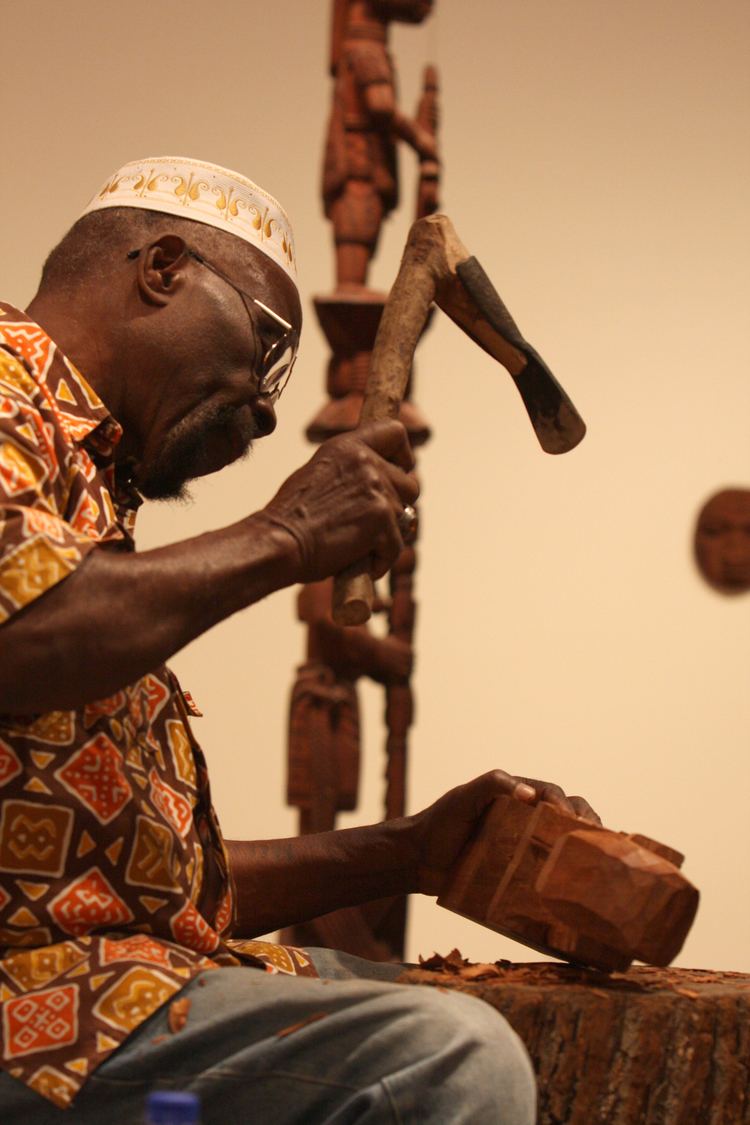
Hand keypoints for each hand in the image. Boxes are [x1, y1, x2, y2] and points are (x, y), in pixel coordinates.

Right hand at [261, 420, 418, 584]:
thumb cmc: (290, 519)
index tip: (398, 472)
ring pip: (405, 518)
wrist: (278, 542)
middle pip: (411, 485)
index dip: (403, 456)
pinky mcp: (382, 518)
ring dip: (385, 537)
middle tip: (370, 525)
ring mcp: (377, 489)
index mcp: (348, 447)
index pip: (395, 432)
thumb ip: (350, 472)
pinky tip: (356, 561)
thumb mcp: (318, 475)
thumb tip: (377, 485)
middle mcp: (366, 462)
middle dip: (396, 508)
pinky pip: (396, 546)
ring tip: (353, 545)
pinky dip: (380, 560)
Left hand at [408, 770, 600, 895]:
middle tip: (599, 843)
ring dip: (581, 851)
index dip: (569, 806)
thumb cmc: (441, 822)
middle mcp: (525, 821)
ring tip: (596, 867)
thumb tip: (530, 794)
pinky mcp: (517, 874)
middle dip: (588, 826)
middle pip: (567, 818)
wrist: (417, 861)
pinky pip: (546, 873)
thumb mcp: (465, 798)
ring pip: (561, 846)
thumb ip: (493, 786)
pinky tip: (576, 891)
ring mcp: (523, 847)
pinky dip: (564, 878)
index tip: (574, 823)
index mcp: (517, 797)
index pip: (554, 795)